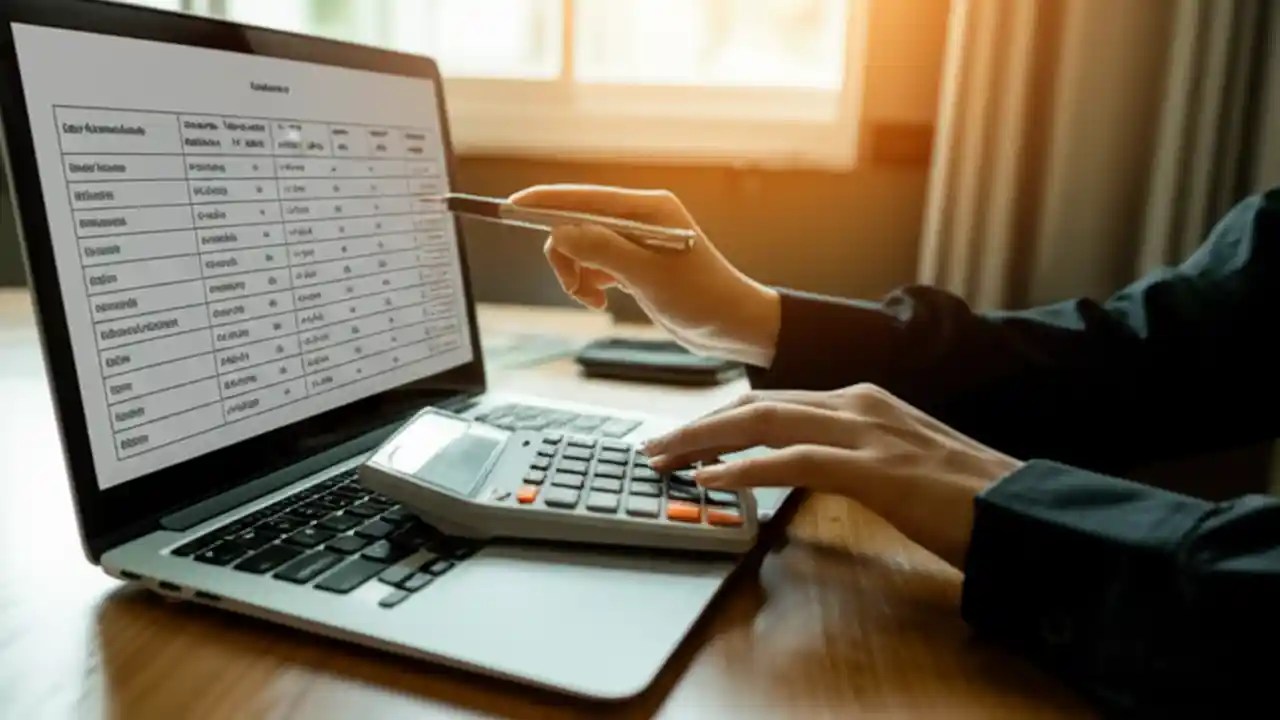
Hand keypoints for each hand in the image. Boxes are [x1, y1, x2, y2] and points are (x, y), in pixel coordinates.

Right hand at [508, 184, 780, 366]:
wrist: (732, 327)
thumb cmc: (702, 298)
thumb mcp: (648, 276)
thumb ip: (602, 251)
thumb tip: (560, 232)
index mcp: (648, 208)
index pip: (584, 198)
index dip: (545, 202)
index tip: (510, 208)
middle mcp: (639, 218)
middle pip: (576, 223)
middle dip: (565, 255)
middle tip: (575, 287)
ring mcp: (635, 240)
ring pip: (580, 247)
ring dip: (576, 274)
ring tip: (594, 300)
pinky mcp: (633, 263)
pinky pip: (592, 264)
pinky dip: (588, 283)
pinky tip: (603, 301)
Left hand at [641, 384, 1023, 568]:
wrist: (1024, 509)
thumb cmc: (965, 495)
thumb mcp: (901, 460)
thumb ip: (854, 454)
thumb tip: (806, 465)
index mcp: (864, 400)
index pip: (775, 402)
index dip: (723, 418)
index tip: (687, 436)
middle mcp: (859, 404)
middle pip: (757, 406)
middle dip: (700, 425)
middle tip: (656, 445)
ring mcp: (867, 431)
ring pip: (765, 423)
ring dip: (706, 440)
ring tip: (665, 458)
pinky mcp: (874, 468)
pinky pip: (793, 461)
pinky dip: (746, 469)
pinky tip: (714, 480)